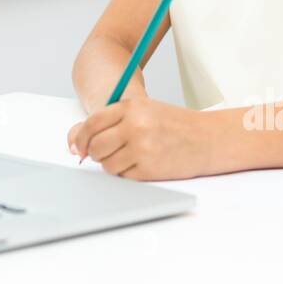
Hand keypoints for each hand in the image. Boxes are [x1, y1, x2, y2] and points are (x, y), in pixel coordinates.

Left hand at [66, 96, 219, 180]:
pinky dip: (129, 173)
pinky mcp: (149, 168)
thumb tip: (75, 143)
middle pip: (96, 147)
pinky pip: (124, 176)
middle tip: (107, 153)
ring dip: (113, 165)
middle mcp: (135, 126)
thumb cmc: (173, 124)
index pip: (92, 124)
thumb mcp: (143, 111)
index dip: (80, 138)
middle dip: (96, 154)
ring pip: (107, 165)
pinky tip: (144, 163)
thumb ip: (111, 121)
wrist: (207, 139)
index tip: (78, 147)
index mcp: (131, 107)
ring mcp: (142, 148)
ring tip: (132, 156)